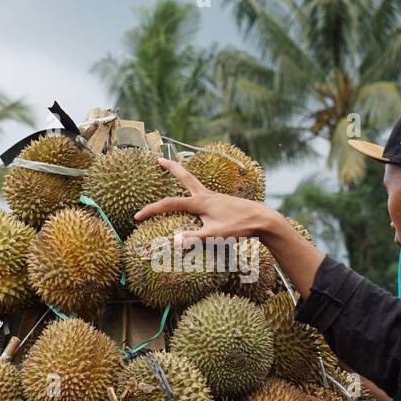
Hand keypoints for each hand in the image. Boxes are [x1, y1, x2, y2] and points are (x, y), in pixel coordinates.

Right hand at [134, 158, 276, 238]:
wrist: (263, 220)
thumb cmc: (239, 227)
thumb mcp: (215, 236)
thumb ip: (194, 238)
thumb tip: (174, 241)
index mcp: (200, 202)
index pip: (169, 204)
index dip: (151, 210)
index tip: (137, 217)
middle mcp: (206, 195)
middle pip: (184, 178)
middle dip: (171, 169)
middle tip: (159, 159)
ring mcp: (215, 197)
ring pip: (194, 184)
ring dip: (183, 177)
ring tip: (175, 172)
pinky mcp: (221, 202)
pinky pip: (203, 194)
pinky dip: (194, 191)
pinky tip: (197, 199)